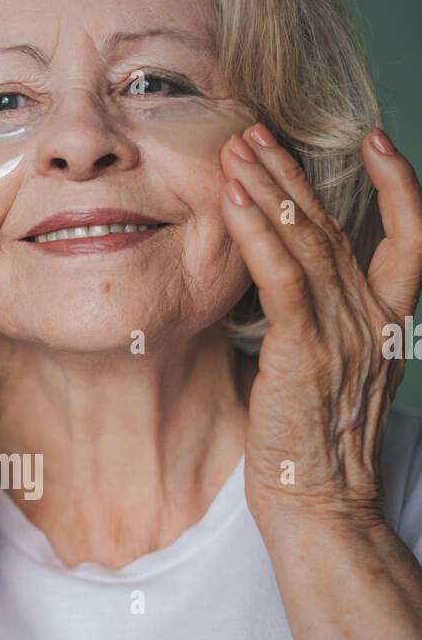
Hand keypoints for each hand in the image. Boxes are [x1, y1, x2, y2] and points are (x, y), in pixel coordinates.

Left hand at [219, 125, 421, 534]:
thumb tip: (288, 296)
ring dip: (268, 189)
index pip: (410, 240)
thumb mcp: (337, 379)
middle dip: (294, 172)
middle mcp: (372, 322)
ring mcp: (342, 336)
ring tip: (236, 148)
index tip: (375, 142)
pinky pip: (281, 279)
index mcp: (387, 327)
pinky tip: (234, 200)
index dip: (398, 186)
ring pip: (308, 243)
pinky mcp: (304, 352)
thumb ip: (326, 330)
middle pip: (337, 227)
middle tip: (256, 130)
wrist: (323, 509)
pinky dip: (258, 234)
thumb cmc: (316, 452)